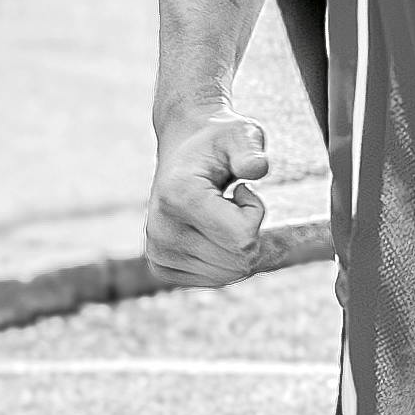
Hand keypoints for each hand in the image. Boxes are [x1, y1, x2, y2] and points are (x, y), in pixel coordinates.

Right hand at [147, 110, 276, 285]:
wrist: (184, 152)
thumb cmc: (219, 143)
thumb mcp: (241, 135)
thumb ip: (250, 151)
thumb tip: (257, 168)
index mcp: (178, 197)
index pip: (243, 239)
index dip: (255, 213)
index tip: (241, 189)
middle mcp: (161, 229)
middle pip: (239, 263)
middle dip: (250, 232)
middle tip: (231, 202)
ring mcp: (158, 252)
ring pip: (230, 275)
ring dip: (239, 245)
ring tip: (220, 214)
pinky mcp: (161, 267)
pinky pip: (217, 280)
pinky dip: (226, 257)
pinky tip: (211, 231)